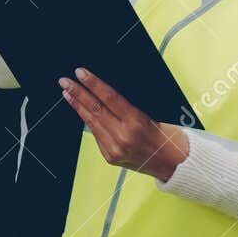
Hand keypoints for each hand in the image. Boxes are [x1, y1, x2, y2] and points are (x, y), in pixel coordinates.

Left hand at [59, 67, 189, 180]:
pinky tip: (81, 111)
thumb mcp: (152, 115)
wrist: (173, 163)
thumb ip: (128, 106)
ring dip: (78, 106)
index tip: (81, 73)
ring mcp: (115, 149)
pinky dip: (88, 121)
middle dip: (78, 93)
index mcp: (137, 122)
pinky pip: (96, 135)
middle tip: (65, 81)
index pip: (109, 98)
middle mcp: (123, 136)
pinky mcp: (110, 157)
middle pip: (95, 110)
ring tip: (67, 93)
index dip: (93, 84)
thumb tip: (105, 91)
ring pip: (91, 123)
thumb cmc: (166, 135)